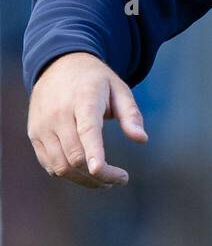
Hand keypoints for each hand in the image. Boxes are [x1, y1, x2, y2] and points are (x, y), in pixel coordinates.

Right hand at [27, 51, 147, 188]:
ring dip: (85, 180)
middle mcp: (58, 113)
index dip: (93, 152)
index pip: (87, 129)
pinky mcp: (34, 134)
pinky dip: (68, 174)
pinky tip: (85, 171)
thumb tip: (142, 139)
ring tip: (106, 181)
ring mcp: (43, 125)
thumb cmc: (96, 81)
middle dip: (100, 175)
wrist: (58, 65)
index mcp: (84, 99)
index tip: (99, 170)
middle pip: (75, 156)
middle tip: (120, 178)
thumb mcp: (119, 89)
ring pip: (61, 166)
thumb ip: (131, 114)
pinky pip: (49, 164)